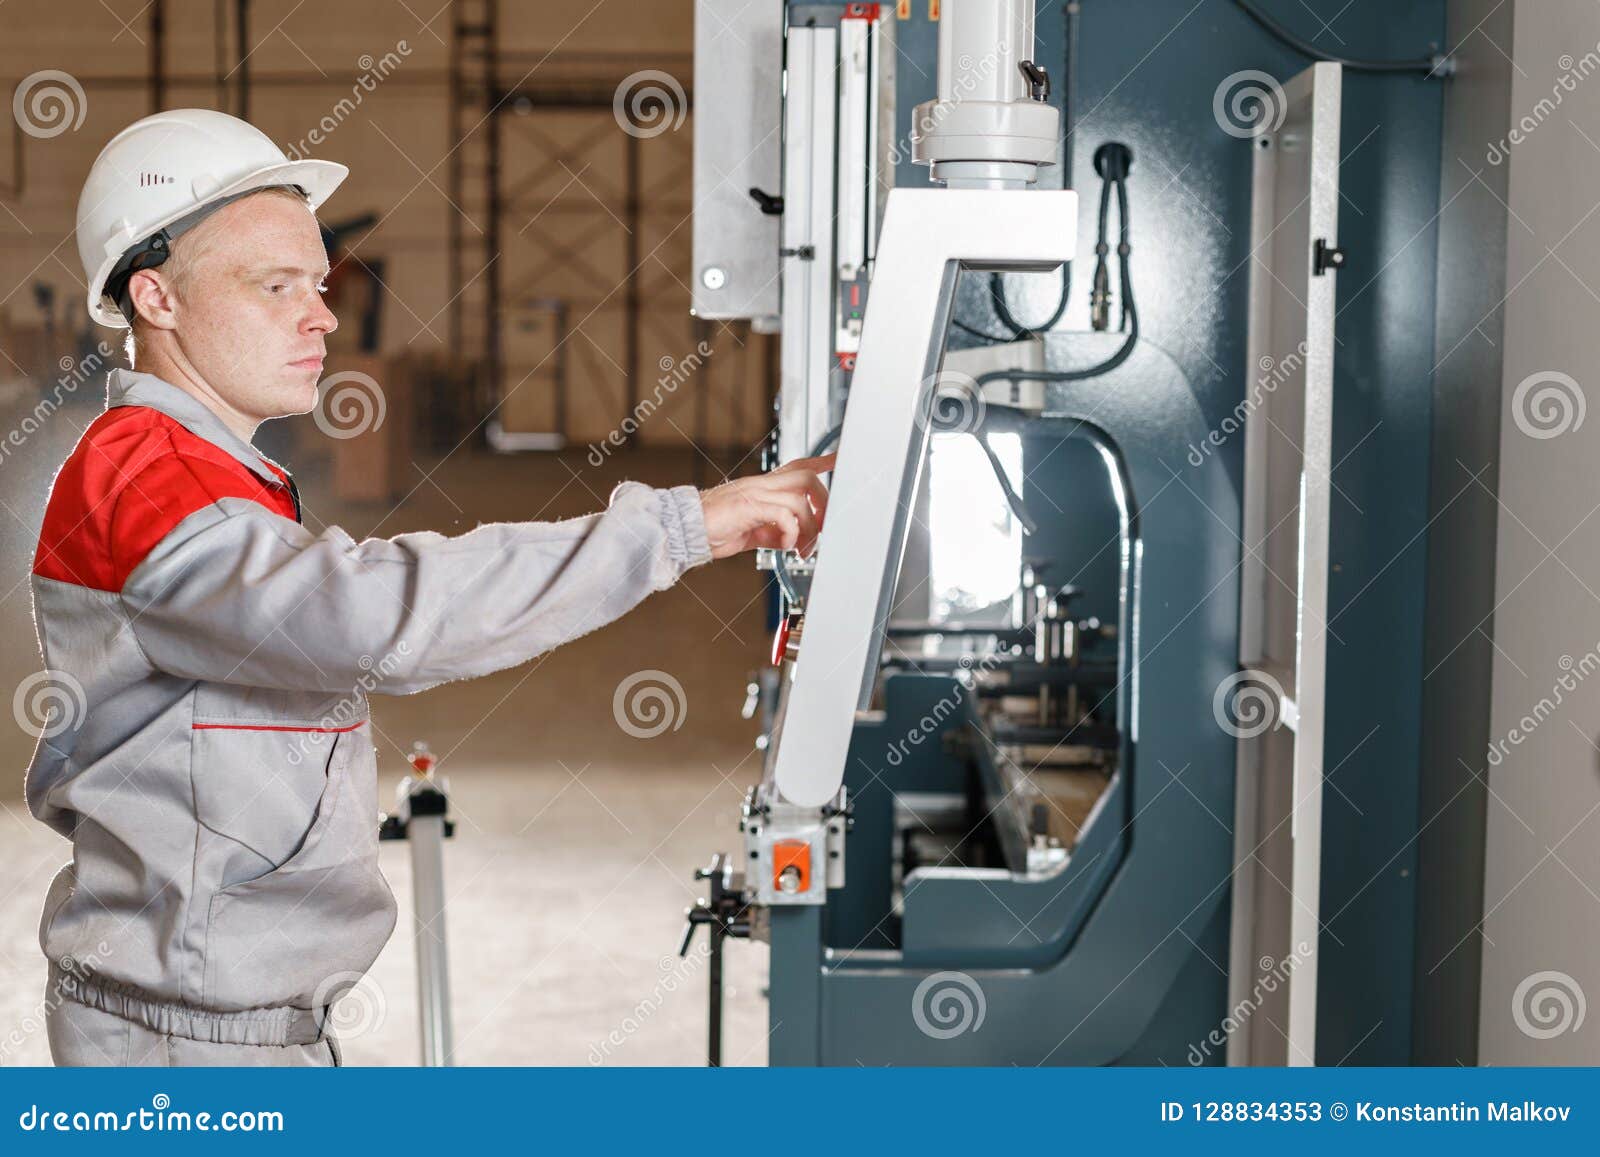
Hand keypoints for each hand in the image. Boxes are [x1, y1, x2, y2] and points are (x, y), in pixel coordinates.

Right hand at [699, 454, 835, 559]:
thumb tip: (793, 540)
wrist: (686, 530)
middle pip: (806, 477)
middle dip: (823, 502)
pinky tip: (786, 546)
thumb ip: (774, 531)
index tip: (840, 458)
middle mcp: (761, 485)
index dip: (822, 462)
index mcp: (763, 487)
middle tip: (823, 529)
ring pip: (800, 496)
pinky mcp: (749, 507)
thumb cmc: (714, 529)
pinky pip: (784, 515)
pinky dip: (792, 534)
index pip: (798, 466)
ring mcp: (755, 493)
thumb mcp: (753, 532)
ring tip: (803, 548)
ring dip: (810, 526)